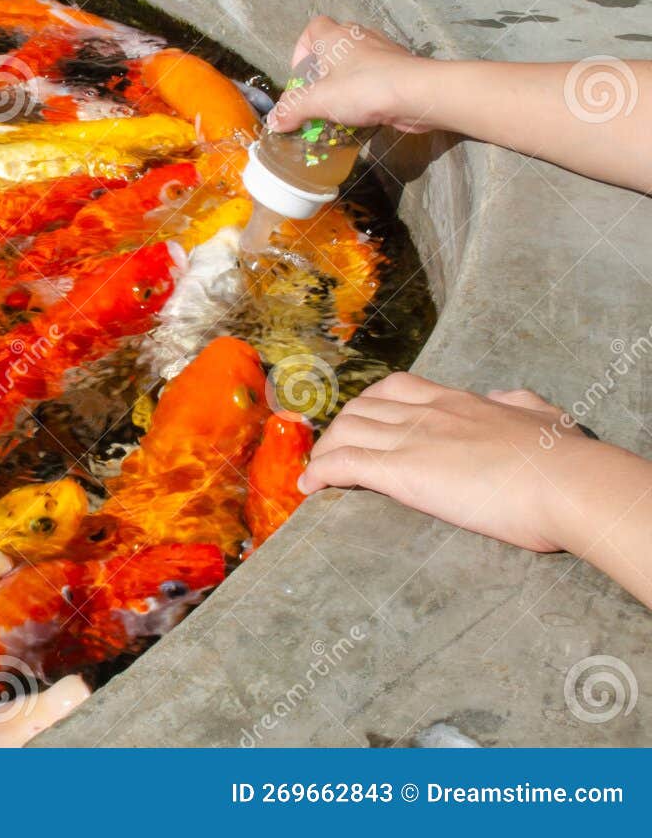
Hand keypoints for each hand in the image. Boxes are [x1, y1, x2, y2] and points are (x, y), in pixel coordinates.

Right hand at [267, 16, 431, 134]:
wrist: (418, 93)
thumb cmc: (363, 88)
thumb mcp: (318, 101)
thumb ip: (292, 109)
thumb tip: (273, 122)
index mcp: (335, 36)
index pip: (313, 28)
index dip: (302, 50)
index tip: (302, 77)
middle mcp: (359, 36)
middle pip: (334, 45)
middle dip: (323, 70)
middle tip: (320, 94)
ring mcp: (383, 49)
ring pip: (357, 60)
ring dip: (346, 80)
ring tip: (342, 105)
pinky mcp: (400, 66)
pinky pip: (376, 74)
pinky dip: (368, 89)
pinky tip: (367, 109)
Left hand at [297, 372, 585, 552]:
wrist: (567, 484)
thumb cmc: (565, 460)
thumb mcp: (544, 416)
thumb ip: (520, 403)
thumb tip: (505, 396)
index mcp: (459, 401)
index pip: (398, 388)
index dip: (371, 404)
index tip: (362, 422)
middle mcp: (428, 413)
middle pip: (361, 407)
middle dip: (341, 428)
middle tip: (333, 453)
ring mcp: (413, 438)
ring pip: (346, 431)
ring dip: (324, 451)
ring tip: (317, 474)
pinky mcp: (403, 471)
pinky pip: (344, 463)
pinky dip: (319, 472)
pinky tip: (308, 487)